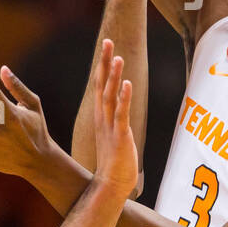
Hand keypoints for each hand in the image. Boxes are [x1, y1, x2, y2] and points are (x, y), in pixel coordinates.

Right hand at [93, 39, 137, 196]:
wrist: (111, 184)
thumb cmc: (114, 161)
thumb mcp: (112, 134)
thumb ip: (113, 118)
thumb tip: (118, 106)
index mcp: (101, 116)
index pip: (100, 85)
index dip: (103, 65)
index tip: (106, 46)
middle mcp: (103, 118)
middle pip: (102, 84)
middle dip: (106, 62)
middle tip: (108, 42)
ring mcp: (110, 126)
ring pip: (111, 96)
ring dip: (114, 76)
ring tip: (118, 57)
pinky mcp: (120, 136)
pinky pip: (121, 114)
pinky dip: (124, 98)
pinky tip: (127, 84)